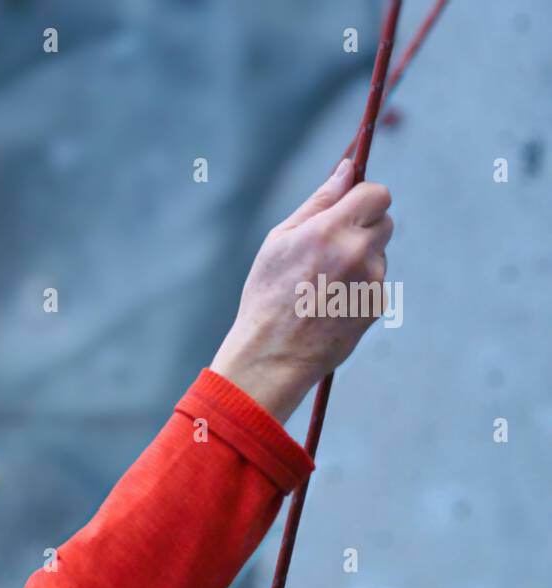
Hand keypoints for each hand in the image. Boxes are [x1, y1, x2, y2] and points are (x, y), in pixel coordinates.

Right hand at [211, 157, 393, 422]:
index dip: (363, 198)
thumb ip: (319, 201)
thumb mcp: (280, 240)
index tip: (348, 208)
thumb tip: (347, 169)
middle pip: (384, 220)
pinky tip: (330, 302)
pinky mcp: (378, 304)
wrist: (273, 353)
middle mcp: (358, 252)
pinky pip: (375, 282)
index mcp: (331, 229)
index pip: (376, 193)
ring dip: (359, 259)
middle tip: (329, 249)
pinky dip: (358, 287)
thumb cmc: (268, 294)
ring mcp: (372, 280)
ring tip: (322, 283)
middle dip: (363, 227)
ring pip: (378, 253)